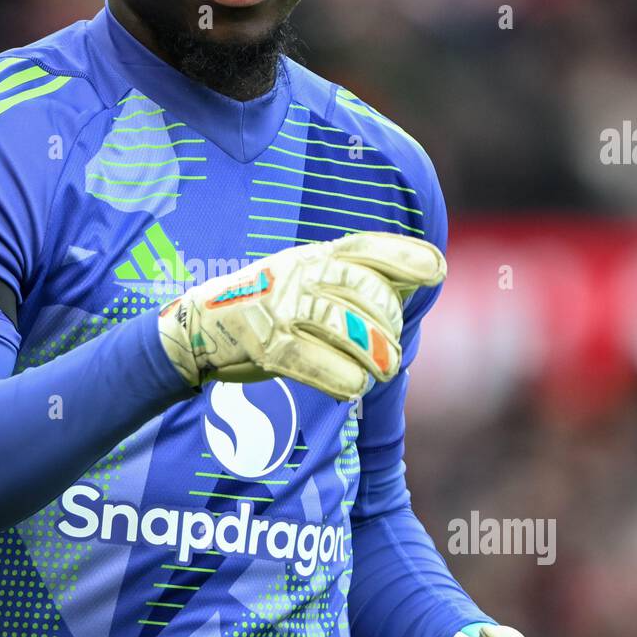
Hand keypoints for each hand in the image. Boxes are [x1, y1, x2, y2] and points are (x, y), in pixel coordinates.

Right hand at [157, 230, 445, 400]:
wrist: (198, 326)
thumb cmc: (267, 306)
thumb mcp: (306, 280)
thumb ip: (352, 281)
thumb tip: (413, 283)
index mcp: (312, 256)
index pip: (364, 248)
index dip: (403, 256)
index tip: (438, 270)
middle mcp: (297, 274)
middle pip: (360, 290)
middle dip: (389, 322)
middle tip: (394, 352)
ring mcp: (278, 307)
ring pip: (340, 325)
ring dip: (372, 353)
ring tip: (385, 372)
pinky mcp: (263, 343)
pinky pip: (309, 359)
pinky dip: (339, 377)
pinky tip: (354, 388)